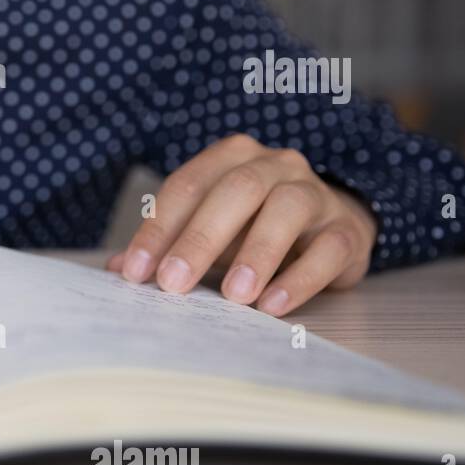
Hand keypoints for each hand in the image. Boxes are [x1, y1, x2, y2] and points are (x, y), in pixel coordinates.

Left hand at [106, 134, 376, 315]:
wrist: (329, 229)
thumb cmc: (254, 229)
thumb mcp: (208, 232)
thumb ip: (167, 246)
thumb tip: (116, 270)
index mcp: (232, 158)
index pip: (187, 186)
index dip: (158, 229)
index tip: (136, 272)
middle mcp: (275, 166)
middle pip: (236, 191)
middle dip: (200, 239)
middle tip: (174, 284)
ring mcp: (316, 193)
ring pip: (286, 209)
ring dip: (256, 253)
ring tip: (234, 297)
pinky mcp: (347, 230)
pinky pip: (327, 247)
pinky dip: (300, 277)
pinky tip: (273, 305)